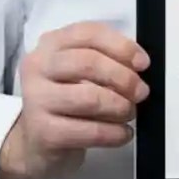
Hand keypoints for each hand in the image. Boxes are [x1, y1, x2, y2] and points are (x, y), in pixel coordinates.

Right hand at [0, 22, 149, 178]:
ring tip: (128, 113)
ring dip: (121, 107)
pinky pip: (91, 131)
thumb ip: (104, 61)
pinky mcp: (44, 133)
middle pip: (89, 63)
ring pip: (91, 98)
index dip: (122, 46)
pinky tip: (123, 133)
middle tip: (141, 92)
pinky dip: (115, 133)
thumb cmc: (64, 103)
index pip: (89, 33)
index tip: (143, 63)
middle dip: (124, 78)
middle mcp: (38, 67)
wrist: (35, 144)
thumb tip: (138, 66)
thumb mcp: (78, 73)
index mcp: (51, 45)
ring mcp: (37, 100)